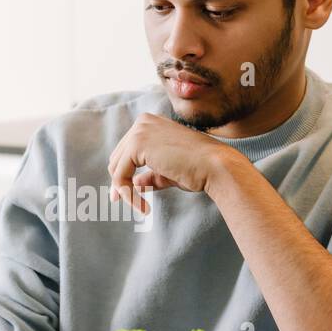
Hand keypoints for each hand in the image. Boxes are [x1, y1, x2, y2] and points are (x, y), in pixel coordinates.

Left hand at [107, 112, 235, 213]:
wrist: (215, 166)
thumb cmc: (198, 169)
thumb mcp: (169, 172)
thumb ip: (151, 175)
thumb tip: (135, 183)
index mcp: (151, 123)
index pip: (126, 151)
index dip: (123, 174)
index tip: (125, 196)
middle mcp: (143, 122)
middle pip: (116, 158)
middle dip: (120, 183)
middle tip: (122, 203)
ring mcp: (139, 131)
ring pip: (116, 168)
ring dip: (125, 192)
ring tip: (141, 208)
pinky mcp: (137, 144)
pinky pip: (120, 176)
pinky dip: (128, 194)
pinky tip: (143, 207)